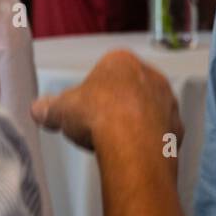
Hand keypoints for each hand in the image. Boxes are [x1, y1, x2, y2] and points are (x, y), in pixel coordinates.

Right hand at [31, 49, 181, 153]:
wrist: (133, 144)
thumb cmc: (98, 116)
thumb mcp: (62, 110)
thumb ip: (49, 107)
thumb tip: (37, 109)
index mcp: (121, 61)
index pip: (105, 71)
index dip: (92, 92)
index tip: (84, 110)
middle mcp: (150, 75)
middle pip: (129, 89)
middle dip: (116, 106)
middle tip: (99, 127)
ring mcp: (167, 100)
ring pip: (148, 110)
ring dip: (135, 123)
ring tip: (115, 144)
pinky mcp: (178, 126)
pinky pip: (161, 132)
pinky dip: (149, 142)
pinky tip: (134, 154)